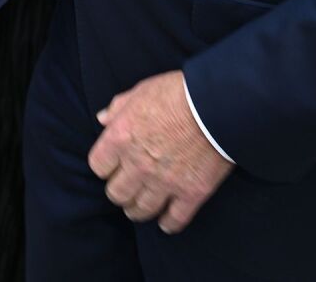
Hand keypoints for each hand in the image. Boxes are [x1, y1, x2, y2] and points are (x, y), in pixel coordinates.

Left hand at [88, 70, 231, 233]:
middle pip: (116, 194)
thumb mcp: (140, 92)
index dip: (105, 167)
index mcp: (121, 138)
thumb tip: (103, 119)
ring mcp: (164, 182)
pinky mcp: (191, 193)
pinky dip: (169, 223)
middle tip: (128, 188)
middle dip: (120, 191)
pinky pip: (174, 220)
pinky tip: (166, 221)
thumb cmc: (177, 93)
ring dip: (139, 209)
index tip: (113, 166)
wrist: (216, 104)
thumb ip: (118, 108)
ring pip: (141, 210)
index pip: (98, 167)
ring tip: (143, 205)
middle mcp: (138, 164)